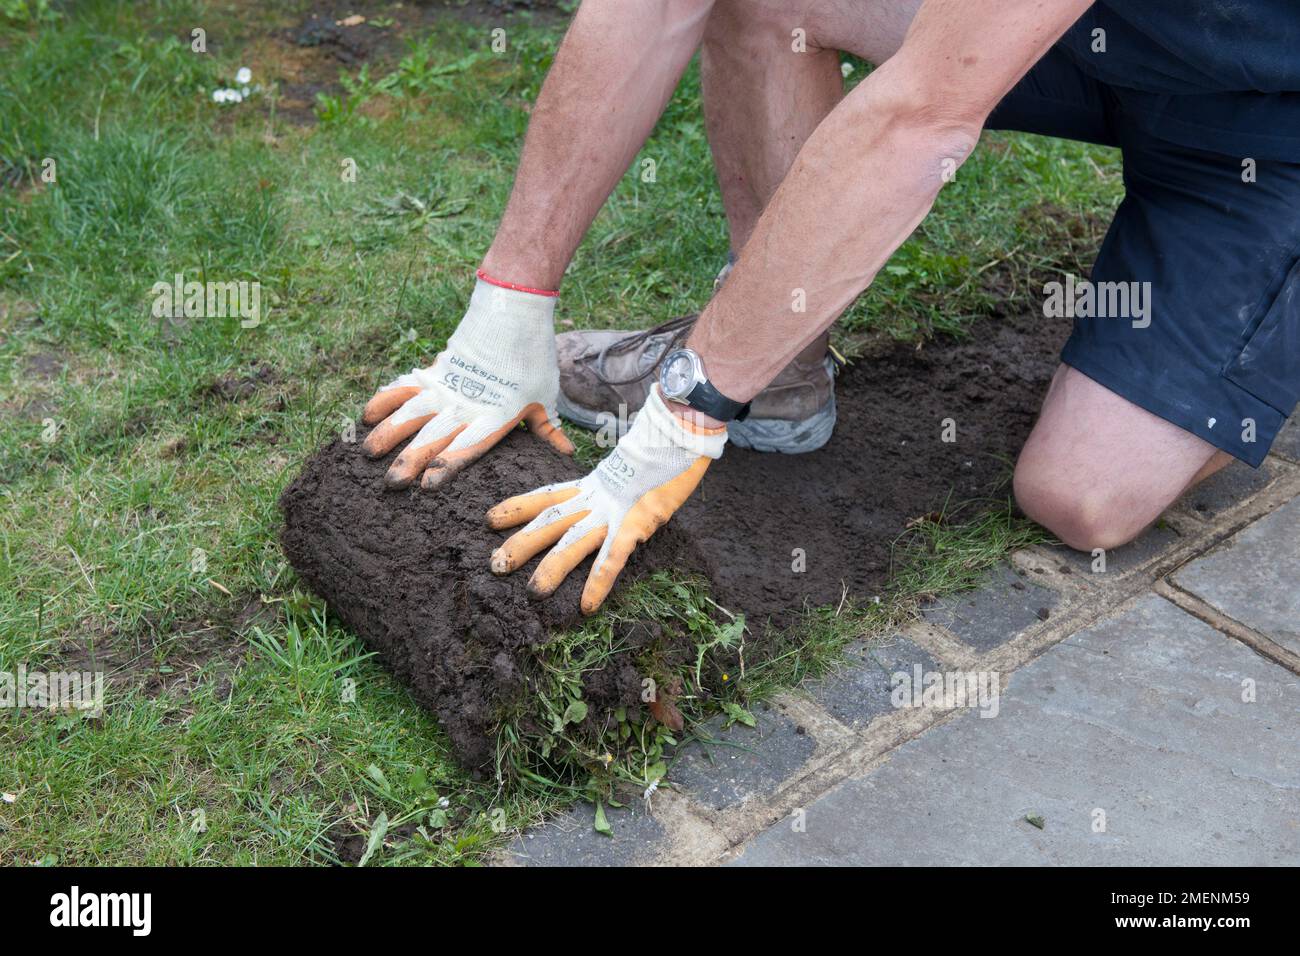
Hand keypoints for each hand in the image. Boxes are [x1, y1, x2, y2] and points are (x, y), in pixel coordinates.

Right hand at [361, 279, 572, 488]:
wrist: (513, 309)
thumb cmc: (532, 356)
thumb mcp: (545, 396)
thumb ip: (548, 430)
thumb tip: (567, 454)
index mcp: (495, 415)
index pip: (468, 445)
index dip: (447, 464)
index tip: (427, 483)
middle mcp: (467, 403)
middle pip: (434, 434)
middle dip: (411, 459)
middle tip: (391, 482)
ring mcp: (448, 385)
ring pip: (413, 412)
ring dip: (389, 433)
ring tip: (369, 453)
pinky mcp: (436, 369)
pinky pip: (406, 386)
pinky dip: (386, 398)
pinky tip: (367, 415)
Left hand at [486, 386, 725, 613]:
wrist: (680, 436)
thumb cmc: (660, 454)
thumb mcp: (629, 470)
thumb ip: (613, 488)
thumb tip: (603, 500)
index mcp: (592, 485)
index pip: (548, 495)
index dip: (519, 507)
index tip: (491, 518)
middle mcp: (595, 499)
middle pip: (550, 521)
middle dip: (521, 543)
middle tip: (495, 565)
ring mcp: (613, 513)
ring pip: (573, 542)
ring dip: (551, 568)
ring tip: (532, 592)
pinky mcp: (635, 525)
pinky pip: (612, 558)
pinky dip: (599, 582)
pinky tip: (587, 605)